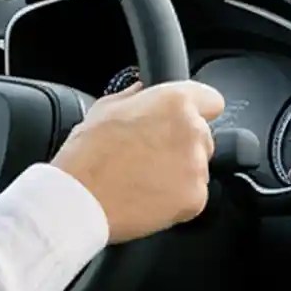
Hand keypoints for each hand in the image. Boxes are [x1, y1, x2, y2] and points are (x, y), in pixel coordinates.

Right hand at [51, 81, 225, 243]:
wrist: (79, 200)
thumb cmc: (87, 154)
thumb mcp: (106, 108)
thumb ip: (137, 96)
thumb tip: (145, 91)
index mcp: (175, 102)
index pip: (211, 100)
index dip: (197, 110)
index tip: (186, 120)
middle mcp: (193, 132)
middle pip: (203, 136)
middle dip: (183, 144)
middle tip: (151, 155)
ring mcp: (196, 167)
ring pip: (198, 166)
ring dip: (180, 171)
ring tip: (145, 178)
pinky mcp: (195, 198)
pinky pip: (194, 194)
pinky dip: (177, 198)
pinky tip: (149, 196)